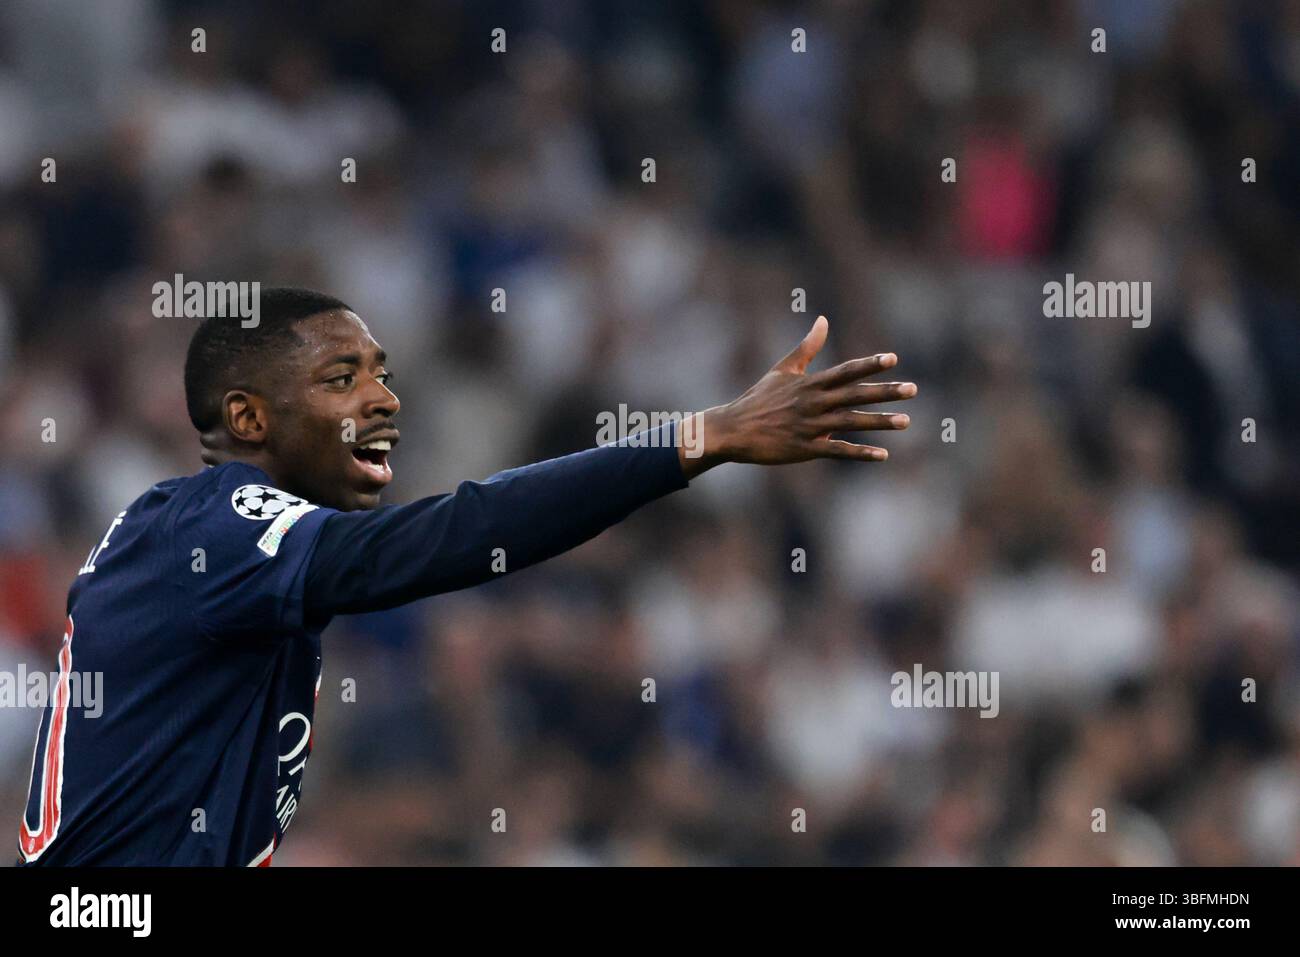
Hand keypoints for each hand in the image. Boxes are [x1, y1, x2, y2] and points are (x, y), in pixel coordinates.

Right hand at [678, 316, 915, 478]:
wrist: (733, 430)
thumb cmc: (758, 398)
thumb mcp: (783, 369)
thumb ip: (807, 346)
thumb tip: (823, 319)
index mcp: (809, 383)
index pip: (845, 372)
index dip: (868, 365)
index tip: (893, 360)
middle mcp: (813, 403)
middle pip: (854, 395)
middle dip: (885, 393)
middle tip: (913, 390)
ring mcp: (810, 427)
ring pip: (850, 422)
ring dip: (879, 422)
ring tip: (906, 422)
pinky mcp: (804, 449)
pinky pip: (837, 451)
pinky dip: (860, 453)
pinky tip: (882, 455)